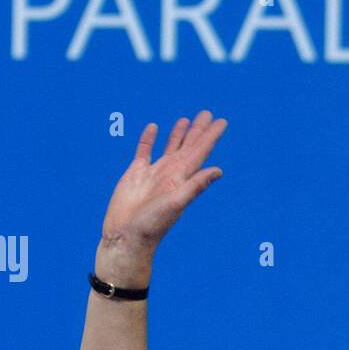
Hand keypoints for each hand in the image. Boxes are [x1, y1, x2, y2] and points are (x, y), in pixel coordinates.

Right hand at [101, 111, 227, 252]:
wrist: (126, 236)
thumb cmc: (151, 225)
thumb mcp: (175, 203)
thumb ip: (195, 185)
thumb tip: (219, 170)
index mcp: (181, 178)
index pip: (200, 152)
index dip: (211, 136)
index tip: (222, 121)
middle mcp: (170, 173)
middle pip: (188, 146)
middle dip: (198, 130)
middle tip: (208, 113)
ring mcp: (153, 173)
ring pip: (169, 147)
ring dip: (179, 134)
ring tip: (187, 119)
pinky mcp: (135, 173)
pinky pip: (144, 151)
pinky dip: (149, 138)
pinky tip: (154, 127)